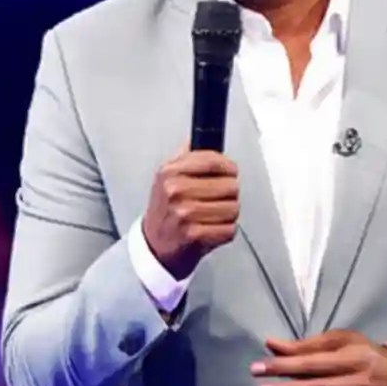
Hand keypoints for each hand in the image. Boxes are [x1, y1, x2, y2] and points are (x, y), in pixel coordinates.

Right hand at [142, 149, 238, 278]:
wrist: (153, 247)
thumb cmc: (163, 212)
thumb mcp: (165, 177)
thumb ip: (184, 157)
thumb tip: (197, 138)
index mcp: (169, 172)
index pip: (212, 161)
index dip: (228, 166)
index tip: (229, 171)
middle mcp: (176, 191)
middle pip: (229, 185)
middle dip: (229, 194)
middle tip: (217, 199)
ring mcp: (185, 213)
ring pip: (233, 207)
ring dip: (228, 214)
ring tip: (213, 215)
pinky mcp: (194, 235)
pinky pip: (229, 229)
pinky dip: (225, 231)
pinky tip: (212, 229)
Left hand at [251, 330, 386, 385]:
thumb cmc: (363, 352)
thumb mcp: (341, 340)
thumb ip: (308, 344)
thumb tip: (273, 344)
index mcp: (352, 354)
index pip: (313, 360)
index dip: (286, 362)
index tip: (261, 363)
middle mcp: (356, 377)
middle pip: (315, 382)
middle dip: (283, 380)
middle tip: (257, 376)